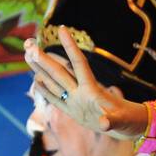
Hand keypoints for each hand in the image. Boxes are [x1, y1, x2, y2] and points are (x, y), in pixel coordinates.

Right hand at [23, 27, 148, 138]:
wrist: (126, 127)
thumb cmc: (127, 121)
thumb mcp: (121, 122)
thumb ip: (112, 121)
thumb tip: (105, 124)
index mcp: (93, 90)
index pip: (79, 63)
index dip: (70, 47)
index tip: (62, 28)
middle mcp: (82, 92)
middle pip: (60, 72)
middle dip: (44, 59)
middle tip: (29, 43)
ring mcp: (76, 100)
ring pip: (55, 82)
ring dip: (41, 69)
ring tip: (28, 53)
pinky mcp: (73, 111)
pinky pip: (56, 98)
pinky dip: (45, 89)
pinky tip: (36, 79)